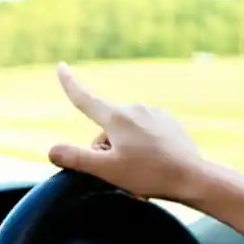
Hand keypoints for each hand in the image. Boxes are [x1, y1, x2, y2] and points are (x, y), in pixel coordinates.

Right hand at [49, 62, 211, 202]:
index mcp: (116, 118)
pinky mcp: (168, 122)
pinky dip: (143, 147)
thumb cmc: (149, 175)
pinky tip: (154, 163)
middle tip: (120, 174)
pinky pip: (145, 133)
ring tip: (141, 172)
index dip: (70, 84)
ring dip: (125, 150)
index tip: (61, 66)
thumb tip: (51, 150)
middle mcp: (134, 109)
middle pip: (105, 128)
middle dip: (105, 149)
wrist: (193, 177)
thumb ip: (76, 159)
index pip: (85, 99)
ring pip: (125, 132)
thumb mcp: (108, 171)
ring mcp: (154, 114)